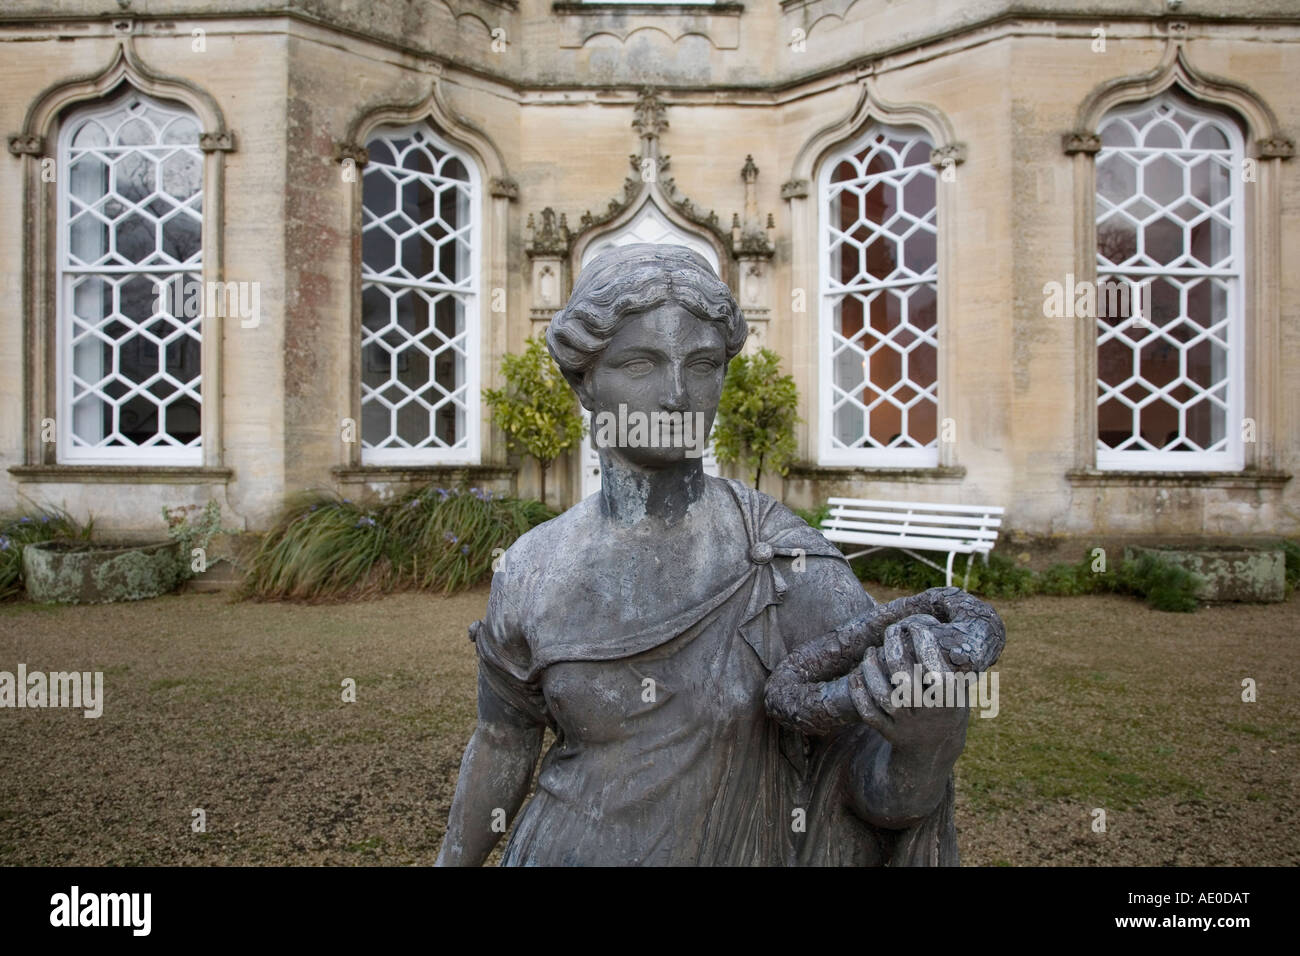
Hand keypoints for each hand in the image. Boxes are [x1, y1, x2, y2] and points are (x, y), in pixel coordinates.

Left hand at [848, 613, 969, 749]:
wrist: (934, 752)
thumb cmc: (947, 708)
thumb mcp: (960, 691)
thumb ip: (953, 666)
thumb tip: (943, 626)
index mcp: (950, 703)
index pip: (937, 671)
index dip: (925, 646)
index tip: (915, 627)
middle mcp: (927, 716)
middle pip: (904, 678)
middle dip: (894, 648)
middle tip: (892, 629)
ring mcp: (906, 726)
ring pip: (882, 695)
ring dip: (871, 669)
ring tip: (870, 650)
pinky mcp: (888, 734)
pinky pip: (868, 712)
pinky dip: (859, 692)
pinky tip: (856, 673)